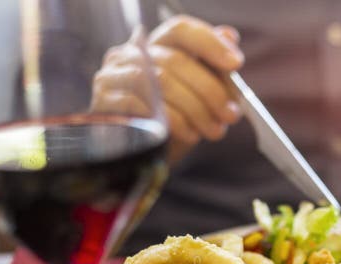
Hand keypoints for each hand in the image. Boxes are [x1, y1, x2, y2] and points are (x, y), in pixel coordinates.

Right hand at [91, 16, 243, 161]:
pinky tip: (187, 134)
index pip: (181, 29)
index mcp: (158, 46)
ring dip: (195, 109)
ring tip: (213, 130)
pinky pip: (142, 107)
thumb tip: (230, 36)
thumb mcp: (202, 95)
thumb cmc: (179, 120)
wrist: (150, 156)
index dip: (210, 43)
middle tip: (230, 115)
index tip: (236, 64)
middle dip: (210, 91)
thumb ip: (215, 68)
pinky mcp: (104, 101)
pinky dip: (172, 122)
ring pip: (162, 83)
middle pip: (176, 61)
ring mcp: (114, 75)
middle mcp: (133, 54)